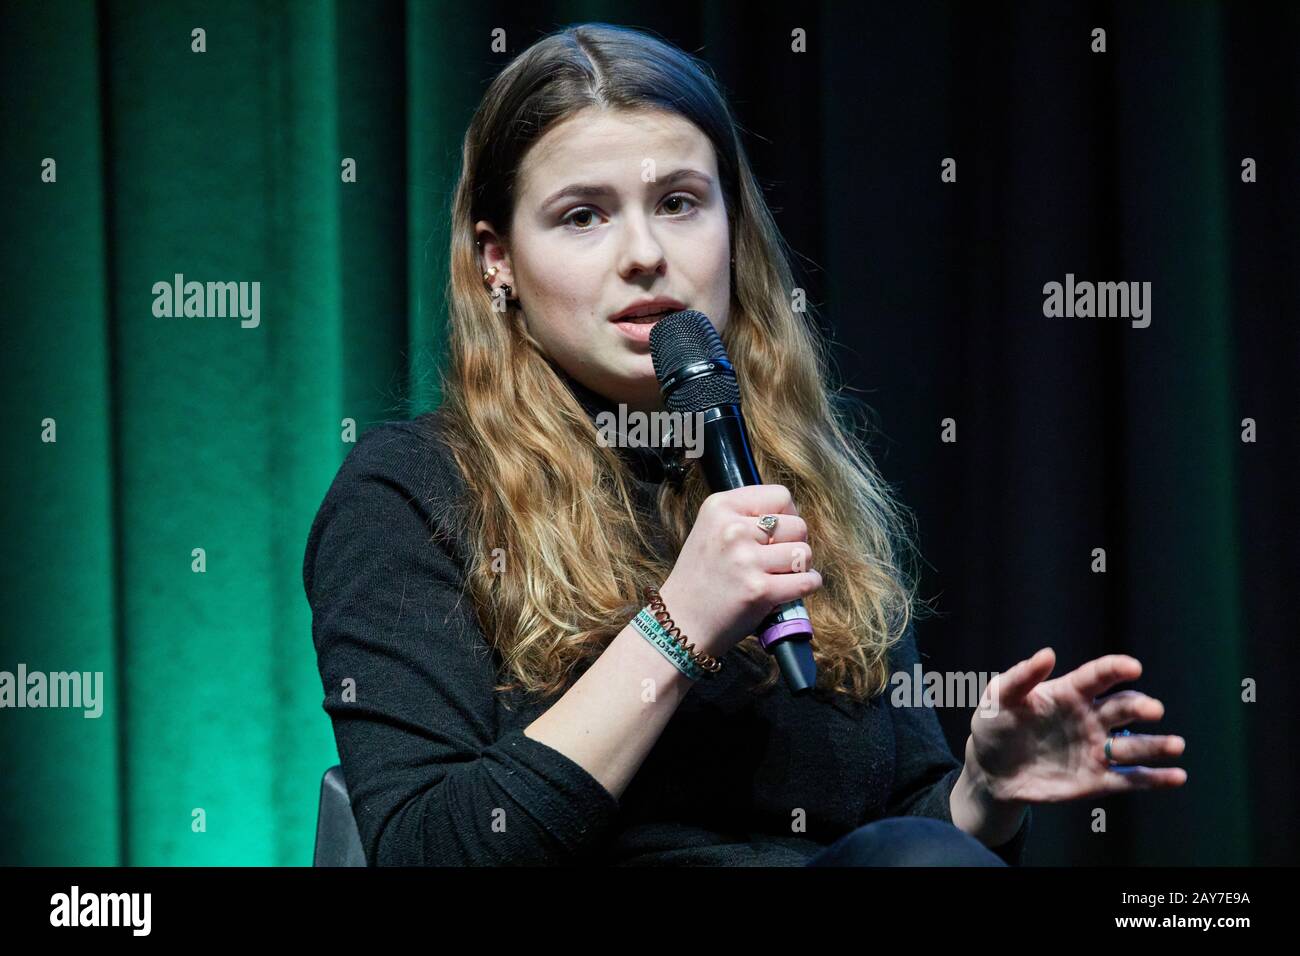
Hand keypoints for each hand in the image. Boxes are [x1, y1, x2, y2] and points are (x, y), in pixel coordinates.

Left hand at [963, 649, 1187, 803]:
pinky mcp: (1098, 780)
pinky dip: (1155, 778)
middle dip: (1140, 707)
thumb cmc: (994, 726)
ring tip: (1176, 745)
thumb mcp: (998, 698)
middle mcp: (1090, 718)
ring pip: (1133, 745)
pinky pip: (1131, 779)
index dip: (1115, 669)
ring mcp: (1096, 749)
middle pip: (1122, 708)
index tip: (1132, 667)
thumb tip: (1047, 654)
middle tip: (1152, 710)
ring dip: (1157, 744)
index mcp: (1069, 693)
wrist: (991, 772)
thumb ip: (1021, 677)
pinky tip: (1177, 777)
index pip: (1098, 677)